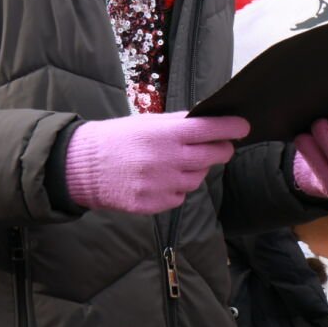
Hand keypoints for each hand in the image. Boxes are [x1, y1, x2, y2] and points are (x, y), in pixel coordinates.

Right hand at [64, 112, 248, 214]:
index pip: (210, 129)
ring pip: (197, 179)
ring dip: (194, 170)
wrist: (83, 167)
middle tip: (221, 146)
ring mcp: (161, 185)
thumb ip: (179, 124)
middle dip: (222, 149)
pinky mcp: (153, 205)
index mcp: (165, 135)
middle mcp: (166, 160)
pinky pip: (180, 197)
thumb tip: (210, 121)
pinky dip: (176, 189)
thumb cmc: (117, 139)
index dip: (231, 127)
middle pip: (213, 156)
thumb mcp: (147, 123)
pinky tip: (159, 180)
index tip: (244, 126)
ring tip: (173, 163)